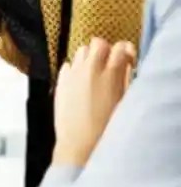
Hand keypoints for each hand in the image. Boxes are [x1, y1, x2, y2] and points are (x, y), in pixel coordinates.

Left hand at [53, 38, 134, 165]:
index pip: (121, 47)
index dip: (126, 52)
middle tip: (109, 63)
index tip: (127, 60)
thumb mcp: (124, 101)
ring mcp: (72, 74)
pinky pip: (68, 65)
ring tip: (94, 71)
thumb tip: (125, 66)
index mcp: (111, 74)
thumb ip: (124, 79)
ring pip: (81, 50)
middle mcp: (90, 70)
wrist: (79, 143)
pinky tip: (80, 81)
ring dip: (89, 57)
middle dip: (106, 50)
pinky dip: (74, 68)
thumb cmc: (106, 127)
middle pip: (98, 43)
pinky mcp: (60, 82)